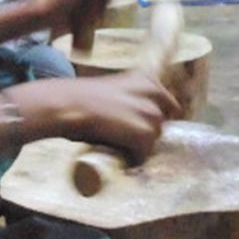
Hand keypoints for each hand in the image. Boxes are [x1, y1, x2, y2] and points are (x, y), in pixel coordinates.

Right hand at [13, 70, 180, 162]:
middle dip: (146, 132)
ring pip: (153, 140)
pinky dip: (133, 159)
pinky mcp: (145, 134)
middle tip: (125, 138)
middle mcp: (154, 93)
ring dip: (139, 147)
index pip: (168, 104)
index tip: (140, 126)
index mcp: (146, 79)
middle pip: (160, 123)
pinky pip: (144, 154)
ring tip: (119, 147)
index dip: (153, 118)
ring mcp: (151, 114)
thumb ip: (128, 97)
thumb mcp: (114, 88)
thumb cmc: (81, 98)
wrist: (70, 104)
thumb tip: (132, 118)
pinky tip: (121, 156)